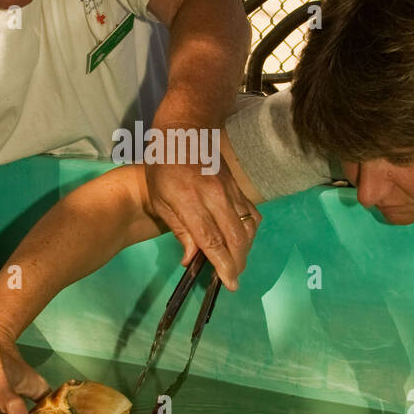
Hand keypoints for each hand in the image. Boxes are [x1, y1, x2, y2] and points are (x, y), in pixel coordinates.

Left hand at [144, 147, 260, 290]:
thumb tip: (191, 259)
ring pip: (248, 227)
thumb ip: (179, 230)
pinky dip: (250, 232)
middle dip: (237, 263)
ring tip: (235, 263)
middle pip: (236, 238)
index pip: (212, 240)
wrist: (186, 129)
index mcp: (190, 199)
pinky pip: (252, 214)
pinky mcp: (238, 187)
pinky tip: (242, 241)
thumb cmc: (164, 165)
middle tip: (232, 278)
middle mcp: (215, 195)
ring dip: (245, 250)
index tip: (230, 283)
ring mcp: (230, 190)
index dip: (223, 265)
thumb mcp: (161, 199)